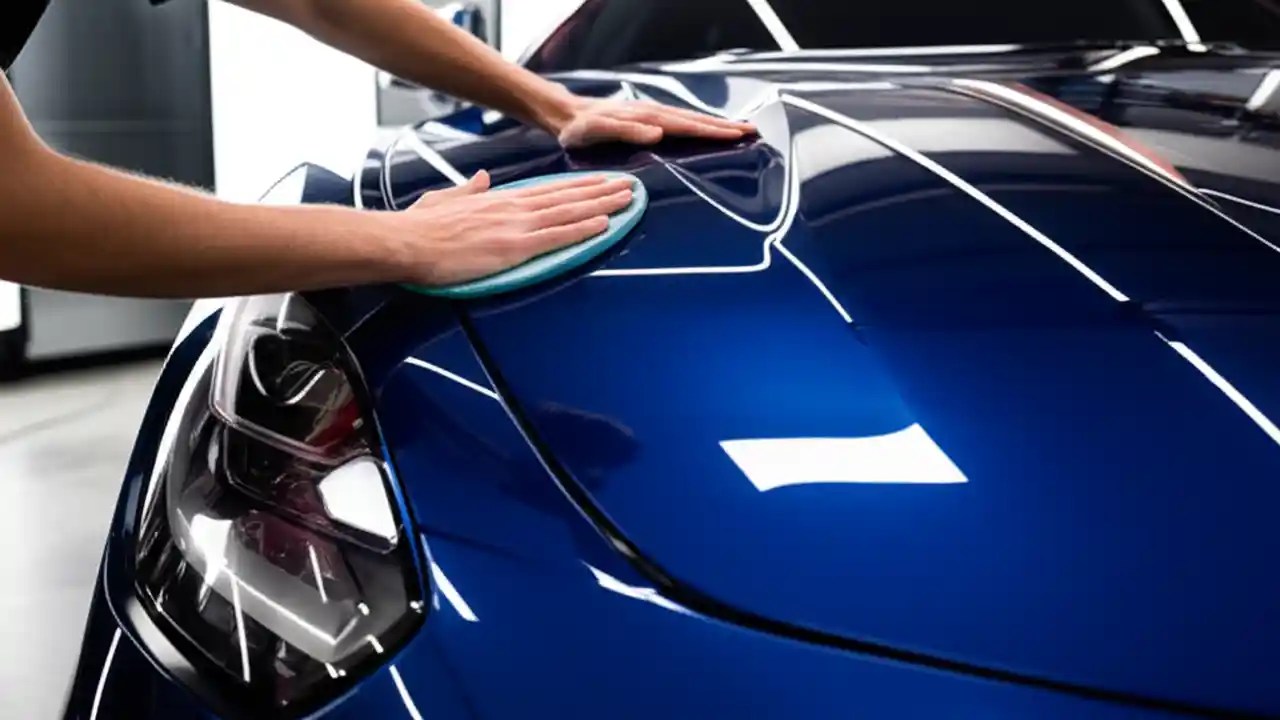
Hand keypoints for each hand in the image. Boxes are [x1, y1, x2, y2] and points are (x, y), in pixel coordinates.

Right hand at [393, 170, 632, 286]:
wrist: (408, 241)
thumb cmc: (421, 226)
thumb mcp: (447, 199)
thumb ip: (469, 190)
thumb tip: (482, 179)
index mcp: (499, 199)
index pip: (547, 189)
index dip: (577, 185)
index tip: (599, 181)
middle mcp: (513, 207)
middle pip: (566, 196)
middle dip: (600, 191)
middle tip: (629, 186)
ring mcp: (516, 225)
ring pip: (569, 212)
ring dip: (601, 205)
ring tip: (627, 200)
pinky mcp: (514, 247)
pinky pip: (557, 236)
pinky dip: (582, 229)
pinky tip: (603, 224)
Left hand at [553, 98, 756, 148]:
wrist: (565, 115)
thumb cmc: (579, 129)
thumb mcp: (597, 131)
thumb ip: (627, 131)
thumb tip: (659, 132)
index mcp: (647, 118)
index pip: (687, 126)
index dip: (713, 131)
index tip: (737, 134)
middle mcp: (653, 114)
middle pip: (695, 120)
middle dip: (724, 127)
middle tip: (753, 131)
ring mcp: (652, 116)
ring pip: (690, 120)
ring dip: (715, 125)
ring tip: (739, 130)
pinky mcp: (648, 120)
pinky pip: (680, 123)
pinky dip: (698, 126)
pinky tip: (706, 130)